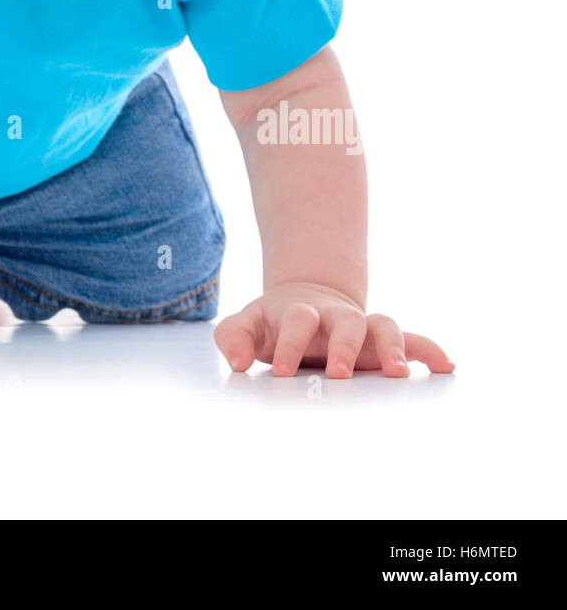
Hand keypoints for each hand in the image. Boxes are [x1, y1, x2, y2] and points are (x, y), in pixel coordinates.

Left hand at [214, 282, 454, 377]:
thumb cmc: (273, 324)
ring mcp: (362, 327)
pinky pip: (413, 340)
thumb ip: (234, 338)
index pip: (297, 322)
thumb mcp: (247, 326)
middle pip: (345, 321)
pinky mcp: (382, 341)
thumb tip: (238, 362)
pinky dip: (430, 350)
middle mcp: (335, 317)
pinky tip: (447, 366)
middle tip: (338, 374)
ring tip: (400, 374)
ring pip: (384, 325)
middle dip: (343, 346)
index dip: (289, 345)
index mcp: (299, 313)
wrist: (303, 306)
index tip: (283, 372)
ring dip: (393, 347)